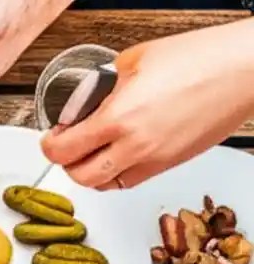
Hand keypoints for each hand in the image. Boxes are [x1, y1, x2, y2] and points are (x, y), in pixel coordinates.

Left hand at [41, 19, 253, 189]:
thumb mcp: (134, 61)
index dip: (49, 146)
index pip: (64, 150)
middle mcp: (136, 146)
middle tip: (66, 147)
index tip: (50, 138)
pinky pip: (132, 180)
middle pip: (81, 177)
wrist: (243, 69)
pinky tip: (117, 155)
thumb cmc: (200, 58)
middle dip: (66, 164)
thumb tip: (85, 98)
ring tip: (90, 152)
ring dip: (90, 173)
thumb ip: (102, 84)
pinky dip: (117, 173)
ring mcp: (156, 159)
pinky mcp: (172, 163)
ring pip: (106, 185)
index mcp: (119, 118)